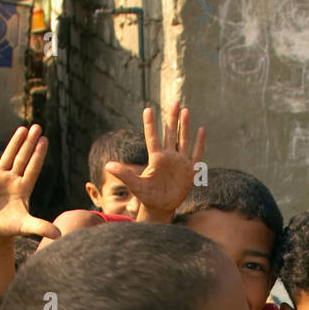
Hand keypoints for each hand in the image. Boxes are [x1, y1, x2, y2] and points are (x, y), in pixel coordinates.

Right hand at [0, 125, 59, 242]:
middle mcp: (13, 179)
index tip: (44, 140)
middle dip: (29, 143)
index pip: (33, 167)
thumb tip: (59, 235)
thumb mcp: (26, 226)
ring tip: (22, 129)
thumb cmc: (11, 227)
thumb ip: (41, 227)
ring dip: (14, 142)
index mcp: (24, 187)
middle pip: (23, 158)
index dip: (38, 154)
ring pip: (7, 156)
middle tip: (37, 127)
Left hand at [106, 101, 205, 222]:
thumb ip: (124, 174)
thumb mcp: (135, 185)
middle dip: (173, 118)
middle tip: (175, 102)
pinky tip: (201, 130)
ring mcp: (180, 162)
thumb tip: (107, 165)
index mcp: (156, 158)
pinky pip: (196, 154)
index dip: (150, 124)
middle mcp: (168, 157)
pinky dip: (199, 143)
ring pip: (183, 139)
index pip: (152, 137)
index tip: (147, 109)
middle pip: (170, 133)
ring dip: (184, 126)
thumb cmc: (147, 196)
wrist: (161, 207)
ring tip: (185, 110)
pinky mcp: (190, 170)